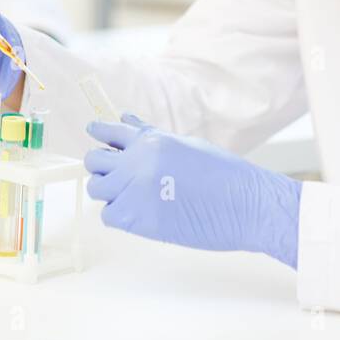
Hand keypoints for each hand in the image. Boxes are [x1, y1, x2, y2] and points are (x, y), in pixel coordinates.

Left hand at [84, 113, 302, 267]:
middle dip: (103, 168)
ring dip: (109, 191)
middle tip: (117, 175)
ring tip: (130, 196)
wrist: (246, 204)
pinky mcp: (138, 220)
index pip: (110, 131)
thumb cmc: (224, 175)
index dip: (99, 133)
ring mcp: (135, 191)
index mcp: (152, 141)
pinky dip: (118, 215)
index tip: (93, 132)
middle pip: (95, 162)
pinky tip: (137, 214)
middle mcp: (138, 162)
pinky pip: (109, 216)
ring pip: (97, 189)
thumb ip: (152, 136)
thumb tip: (126, 120)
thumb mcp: (187, 146)